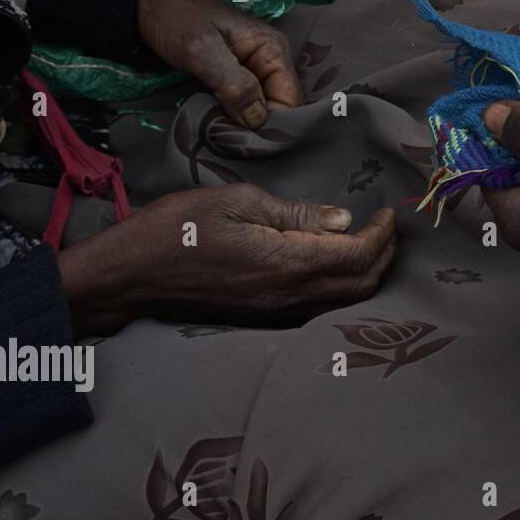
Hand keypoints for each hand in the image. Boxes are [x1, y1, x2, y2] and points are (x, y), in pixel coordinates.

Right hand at [58, 184, 395, 334]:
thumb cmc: (178, 228)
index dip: (383, 236)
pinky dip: (342, 289)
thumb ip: (296, 214)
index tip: (389, 214)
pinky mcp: (263, 317)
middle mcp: (288, 296)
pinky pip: (319, 309)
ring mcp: (276, 312)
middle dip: (384, 256)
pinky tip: (337, 266)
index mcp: (287, 263)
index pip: (358, 255)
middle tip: (388, 228)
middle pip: (360, 285)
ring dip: (366, 275)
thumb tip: (342, 221)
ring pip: (343, 302)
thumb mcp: (238, 202)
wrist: (130, 275)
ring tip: (370, 244)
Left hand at [137, 0, 302, 128]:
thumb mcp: (203, 51)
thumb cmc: (175, 19)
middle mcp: (271, 60)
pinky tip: (218, 122)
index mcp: (273, 49)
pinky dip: (233, 115)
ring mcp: (254, 67)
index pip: (290, 99)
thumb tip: (258, 122)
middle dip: (257, 126)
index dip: (273, 122)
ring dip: (243, 123)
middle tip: (227, 138)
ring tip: (220, 133)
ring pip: (261, 107)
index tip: (243, 139)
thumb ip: (235, 85)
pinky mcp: (236, 75)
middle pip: (279, 106)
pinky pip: (246, 102)